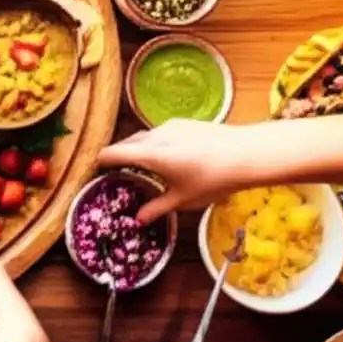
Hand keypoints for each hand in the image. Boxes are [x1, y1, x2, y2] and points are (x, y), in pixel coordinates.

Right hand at [98, 120, 265, 223]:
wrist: (248, 153)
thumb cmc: (213, 179)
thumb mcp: (183, 199)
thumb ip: (157, 208)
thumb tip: (138, 219)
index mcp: (150, 154)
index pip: (113, 153)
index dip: (100, 161)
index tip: (94, 170)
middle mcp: (156, 135)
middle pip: (127, 143)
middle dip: (119, 156)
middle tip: (116, 171)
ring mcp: (171, 125)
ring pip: (144, 136)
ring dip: (138, 149)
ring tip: (142, 165)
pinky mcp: (185, 122)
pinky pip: (160, 132)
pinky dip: (154, 143)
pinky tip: (167, 156)